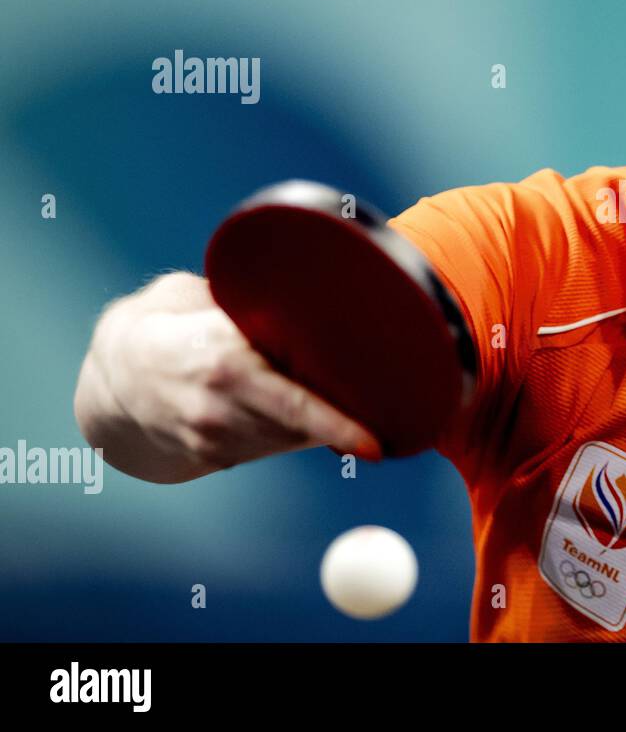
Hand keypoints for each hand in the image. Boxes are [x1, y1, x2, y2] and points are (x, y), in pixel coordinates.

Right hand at [81, 275, 382, 477]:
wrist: (118, 372)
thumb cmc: (178, 322)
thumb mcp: (213, 301)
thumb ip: (259, 308)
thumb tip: (320, 301)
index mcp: (222, 356)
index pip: (293, 401)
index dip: (337, 425)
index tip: (375, 446)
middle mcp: (217, 402)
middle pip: (300, 425)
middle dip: (339, 423)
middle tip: (378, 426)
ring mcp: (211, 434)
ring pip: (288, 440)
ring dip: (318, 428)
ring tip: (337, 403)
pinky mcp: (209, 455)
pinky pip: (266, 448)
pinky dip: (290, 433)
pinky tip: (299, 414)